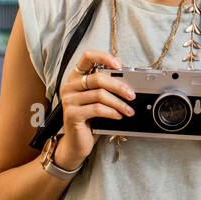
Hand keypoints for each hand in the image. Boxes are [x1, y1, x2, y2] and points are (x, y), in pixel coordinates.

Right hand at [57, 50, 134, 168]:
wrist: (77, 143)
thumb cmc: (89, 119)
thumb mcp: (98, 98)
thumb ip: (105, 82)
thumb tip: (120, 64)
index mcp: (76, 78)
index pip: (87, 57)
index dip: (104, 56)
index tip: (119, 64)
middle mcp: (69, 86)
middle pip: (98, 78)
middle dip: (119, 86)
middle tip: (131, 95)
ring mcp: (69, 101)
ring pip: (100, 95)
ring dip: (119, 103)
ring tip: (128, 110)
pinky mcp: (72, 114)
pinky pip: (97, 109)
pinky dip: (112, 112)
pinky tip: (118, 115)